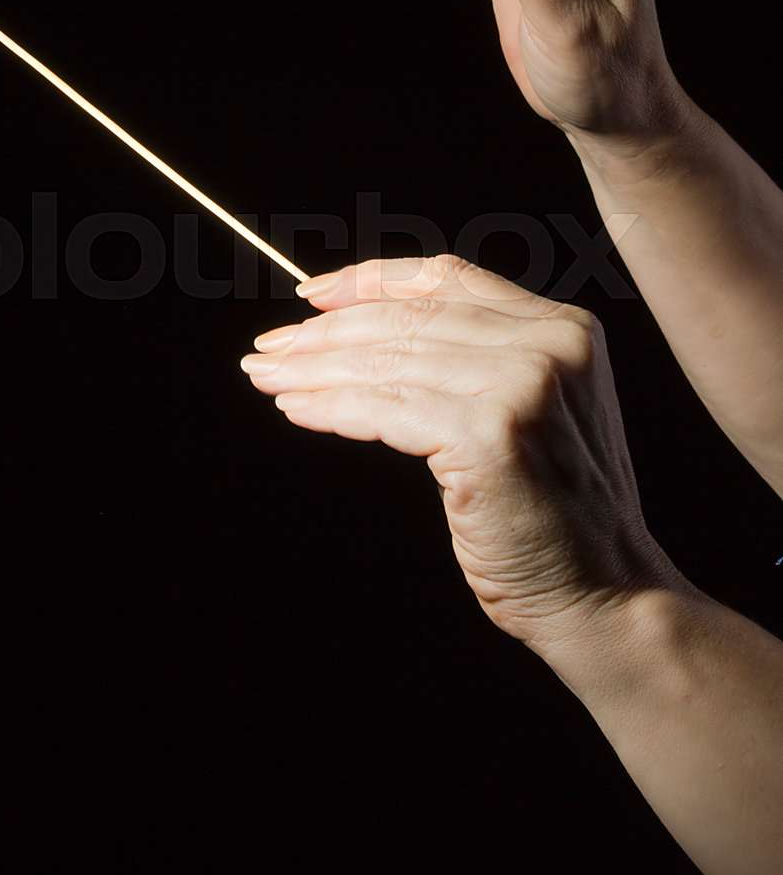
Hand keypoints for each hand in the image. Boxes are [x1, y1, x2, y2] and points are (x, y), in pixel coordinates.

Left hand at [241, 255, 682, 655]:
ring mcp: (523, 386)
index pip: (448, 279)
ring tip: (266, 376)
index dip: (371, 280)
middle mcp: (550, 344)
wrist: (607, 595)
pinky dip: (333, 407)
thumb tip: (363, 330)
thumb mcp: (533, 413)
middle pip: (408, 319)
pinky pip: (386, 408)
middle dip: (325, 332)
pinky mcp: (490, 434)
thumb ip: (479, 361)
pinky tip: (300, 409)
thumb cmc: (555, 516)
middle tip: (266, 347)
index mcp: (564, 328)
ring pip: (389, 362)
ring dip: (314, 369)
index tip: (311, 295)